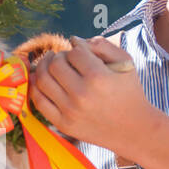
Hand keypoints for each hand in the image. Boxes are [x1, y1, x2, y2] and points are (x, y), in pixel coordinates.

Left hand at [30, 37, 152, 149]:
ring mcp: (70, 111)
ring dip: (44, 67)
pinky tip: (41, 79)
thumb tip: (74, 40)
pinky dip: (36, 87)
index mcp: (98, 77)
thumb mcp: (125, 62)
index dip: (76, 48)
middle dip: (58, 56)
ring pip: (43, 80)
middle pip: (55, 64)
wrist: (133, 128)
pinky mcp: (63, 124)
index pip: (74, 52)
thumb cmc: (129, 91)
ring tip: (50, 64)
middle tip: (64, 58)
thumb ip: (102, 45)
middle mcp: (82, 95)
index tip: (80, 51)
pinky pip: (39, 101)